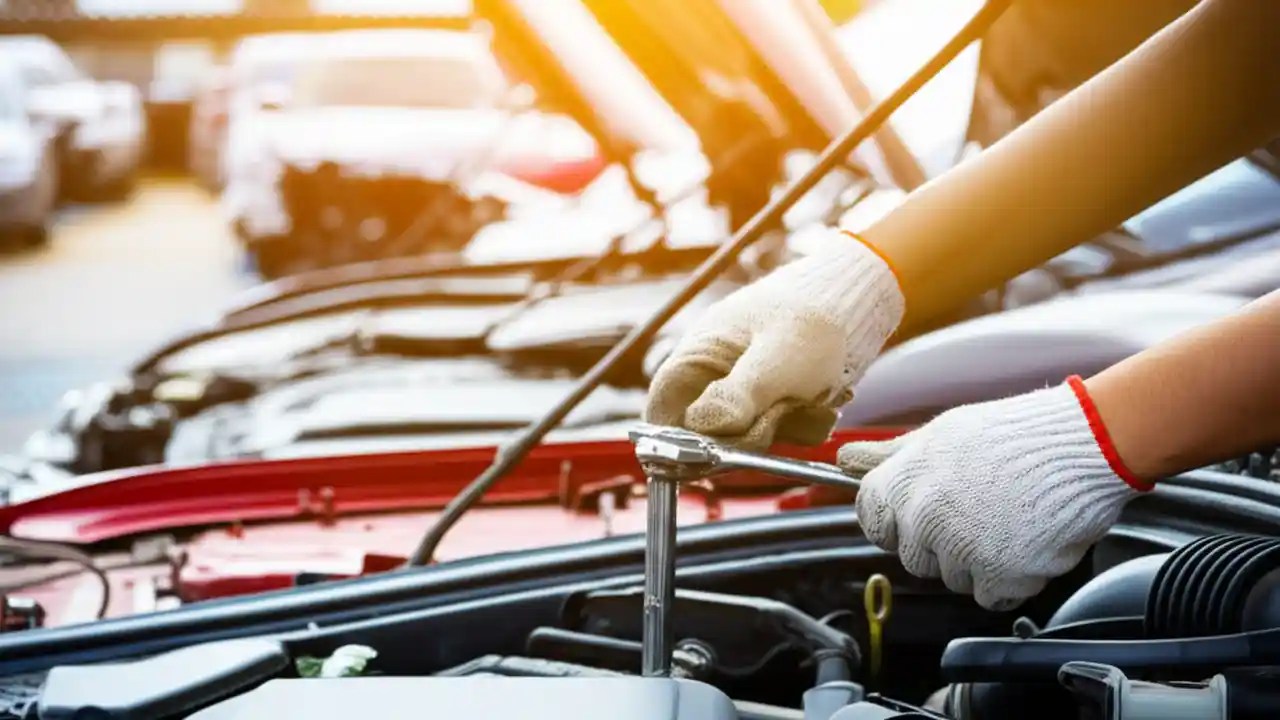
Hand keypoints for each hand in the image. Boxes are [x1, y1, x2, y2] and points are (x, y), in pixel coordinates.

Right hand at [645, 231, 903, 448]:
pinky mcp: (770, 396)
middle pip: (709, 437)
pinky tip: (823, 399)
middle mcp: (711, 375)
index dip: (682, 446)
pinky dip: (803, 422)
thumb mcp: (778, 359)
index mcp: (696, 358)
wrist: (859, 297)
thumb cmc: (813, 316)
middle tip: (785, 411)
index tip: (716, 456)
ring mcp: (741, 386)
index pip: (663, 419)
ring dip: (786, 427)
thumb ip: (737, 395)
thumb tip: (701, 427)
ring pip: (749, 436)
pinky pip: (778, 429)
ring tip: (815, 398)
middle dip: (753, 435)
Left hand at [838, 378, 1148, 609]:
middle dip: (940, 541)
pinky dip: (1008, 578)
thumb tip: (844, 460)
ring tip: (1007, 517)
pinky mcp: (1000, 577)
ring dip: (977, 560)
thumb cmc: (1012, 435)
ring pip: (953, 578)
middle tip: (977, 508)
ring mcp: (961, 552)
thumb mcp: (940, 434)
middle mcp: (924, 520)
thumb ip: (888, 456)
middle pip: (914, 555)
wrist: (1082, 445)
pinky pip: (989, 595)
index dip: (895, 518)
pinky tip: (1024, 539)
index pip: (872, 520)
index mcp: (902, 484)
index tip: (919, 512)